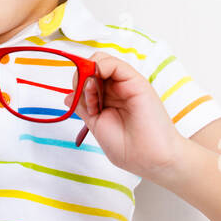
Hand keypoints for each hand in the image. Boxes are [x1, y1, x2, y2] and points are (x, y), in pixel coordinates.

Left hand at [76, 53, 185, 179]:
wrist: (151, 160)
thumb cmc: (129, 149)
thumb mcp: (97, 126)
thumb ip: (84, 108)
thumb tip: (69, 95)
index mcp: (107, 99)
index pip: (86, 79)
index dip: (77, 85)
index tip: (77, 102)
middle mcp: (117, 89)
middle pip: (91, 67)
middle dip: (80, 78)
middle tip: (85, 99)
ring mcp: (126, 84)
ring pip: (100, 60)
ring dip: (88, 73)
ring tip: (93, 96)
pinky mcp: (136, 81)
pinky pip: (113, 63)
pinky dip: (98, 67)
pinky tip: (96, 84)